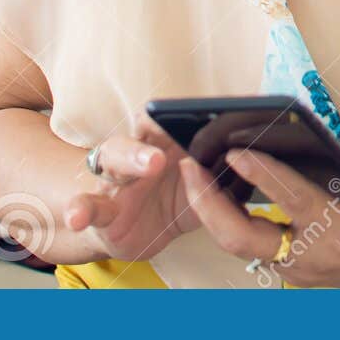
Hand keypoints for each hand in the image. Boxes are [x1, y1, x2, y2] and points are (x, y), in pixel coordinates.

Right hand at [62, 115, 217, 262]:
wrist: (138, 230)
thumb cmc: (174, 198)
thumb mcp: (202, 187)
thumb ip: (222, 172)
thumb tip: (263, 158)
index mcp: (166, 142)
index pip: (172, 119)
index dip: (188, 113)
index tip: (209, 109)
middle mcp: (139, 152)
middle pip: (145, 130)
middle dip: (167, 127)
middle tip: (188, 135)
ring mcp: (117, 178)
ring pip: (115, 157)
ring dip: (133, 158)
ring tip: (151, 163)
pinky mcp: (101, 209)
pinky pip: (88, 205)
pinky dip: (80, 209)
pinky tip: (76, 217)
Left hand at [191, 140, 339, 287]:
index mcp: (339, 234)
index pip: (290, 200)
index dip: (261, 174)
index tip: (236, 150)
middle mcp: (311, 255)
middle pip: (241, 237)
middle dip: (208, 202)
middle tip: (188, 164)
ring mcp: (299, 265)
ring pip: (239, 244)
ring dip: (212, 211)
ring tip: (195, 171)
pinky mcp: (296, 265)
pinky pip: (250, 245)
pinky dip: (228, 219)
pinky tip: (221, 190)